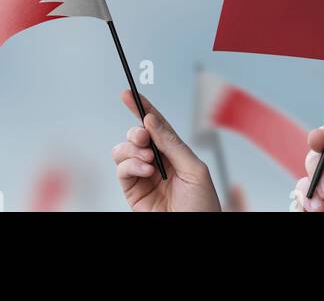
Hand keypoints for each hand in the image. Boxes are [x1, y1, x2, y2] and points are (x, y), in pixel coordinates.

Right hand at [113, 90, 220, 211]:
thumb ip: (172, 144)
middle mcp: (158, 162)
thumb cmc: (202, 205)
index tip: (129, 94)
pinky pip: (122, 169)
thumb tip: (152, 120)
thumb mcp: (194, 169)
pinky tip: (146, 171)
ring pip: (124, 150)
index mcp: (175, 154)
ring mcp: (143, 176)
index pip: (157, 127)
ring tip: (148, 160)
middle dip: (137, 131)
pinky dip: (130, 165)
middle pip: (137, 136)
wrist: (193, 229)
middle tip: (144, 138)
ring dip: (133, 150)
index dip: (143, 109)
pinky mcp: (133, 191)